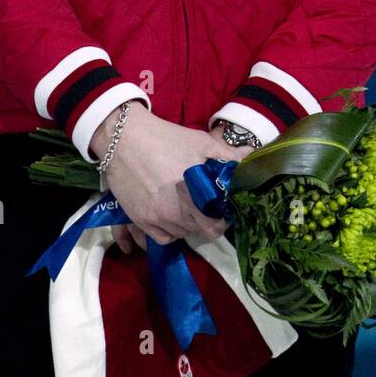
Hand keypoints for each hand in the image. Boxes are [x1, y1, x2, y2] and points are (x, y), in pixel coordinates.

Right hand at [93, 105, 252, 248]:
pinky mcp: (139, 219)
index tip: (220, 210)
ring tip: (185, 207)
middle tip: (202, 205)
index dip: (221, 220)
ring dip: (187, 225)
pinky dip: (169, 231)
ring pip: (180, 235)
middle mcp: (175, 213)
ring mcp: (155, 219)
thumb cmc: (165, 138)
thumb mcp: (200, 142)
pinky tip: (170, 217)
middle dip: (204, 220)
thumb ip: (227, 155)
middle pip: (198, 232)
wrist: (123, 138)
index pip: (215, 227)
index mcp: (193, 197)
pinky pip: (161, 238)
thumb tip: (252, 157)